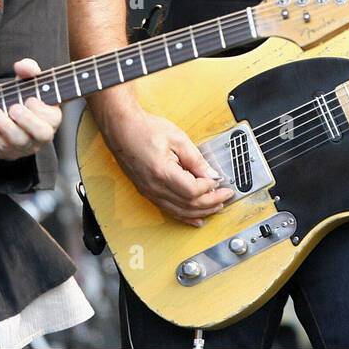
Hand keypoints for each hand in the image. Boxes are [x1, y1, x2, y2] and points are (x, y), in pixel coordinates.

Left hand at [0, 57, 63, 160]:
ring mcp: (24, 146)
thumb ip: (29, 70)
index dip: (41, 110)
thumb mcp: (28, 82)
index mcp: (51, 118)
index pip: (52, 118)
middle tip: (13, 108)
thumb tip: (22, 66)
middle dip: (26, 121)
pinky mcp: (6, 152)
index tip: (29, 99)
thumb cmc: (23, 98)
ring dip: (3, 126)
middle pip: (41, 134)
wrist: (8, 116)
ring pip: (17, 142)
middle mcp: (41, 135)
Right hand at [99, 103, 232, 226]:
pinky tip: (196, 219)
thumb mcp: (177, 139)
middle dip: (210, 203)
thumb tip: (211, 175)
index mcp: (162, 173)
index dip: (209, 188)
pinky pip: (169, 210)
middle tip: (225, 197)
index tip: (219, 182)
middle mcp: (155, 187)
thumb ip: (196, 160)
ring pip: (180, 211)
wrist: (122, 129)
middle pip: (188, 205)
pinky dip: (185, 216)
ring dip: (200, 212)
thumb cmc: (145, 130)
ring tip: (216, 207)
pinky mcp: (148, 192)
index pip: (192, 191)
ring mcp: (150, 192)